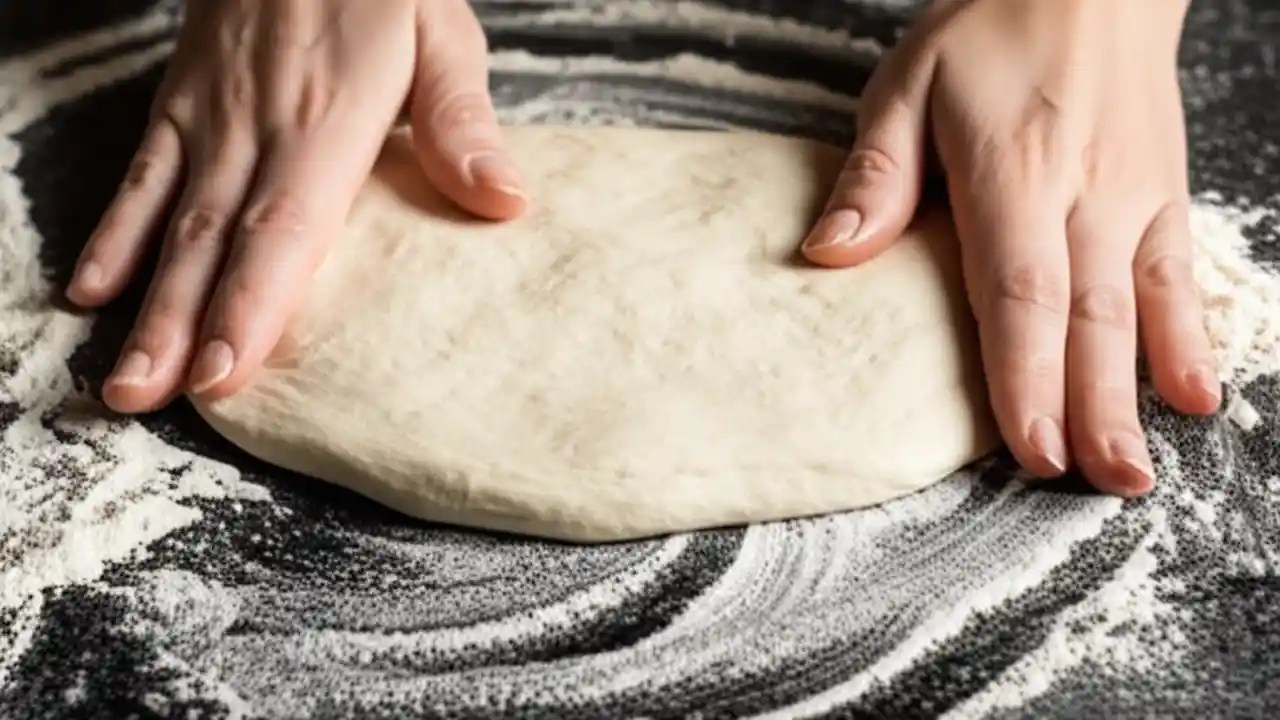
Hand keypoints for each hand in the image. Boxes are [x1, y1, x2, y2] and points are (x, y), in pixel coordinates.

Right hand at [68, 0, 524, 412]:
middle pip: (212, 241)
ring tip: (123, 379)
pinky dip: (115, 232)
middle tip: (148, 402)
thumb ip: (462, 122)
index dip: (252, 303)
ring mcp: (210, 117)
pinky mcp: (181, 102)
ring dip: (146, 303)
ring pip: (169, 222)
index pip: (283, 228)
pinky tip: (91, 288)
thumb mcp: (441, 35)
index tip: (228, 373)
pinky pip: (140, 175)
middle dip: (181, 328)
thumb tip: (505, 200)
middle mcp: (256, 128)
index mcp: (327, 122)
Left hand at [802, 0, 1218, 495]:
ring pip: (1139, 310)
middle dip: (1090, 410)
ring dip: (1138, 394)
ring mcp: (1133, 197)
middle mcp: (1084, 194)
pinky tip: (1194, 393)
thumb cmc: (991, 29)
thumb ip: (877, 175)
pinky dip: (1188, 336)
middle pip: (1087, 319)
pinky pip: (1180, 275)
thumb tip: (829, 254)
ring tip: (1139, 471)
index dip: (1026, 376)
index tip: (1029, 448)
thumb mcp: (909, 84)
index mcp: (1013, 173)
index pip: (1020, 293)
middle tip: (1096, 487)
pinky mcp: (1163, 193)